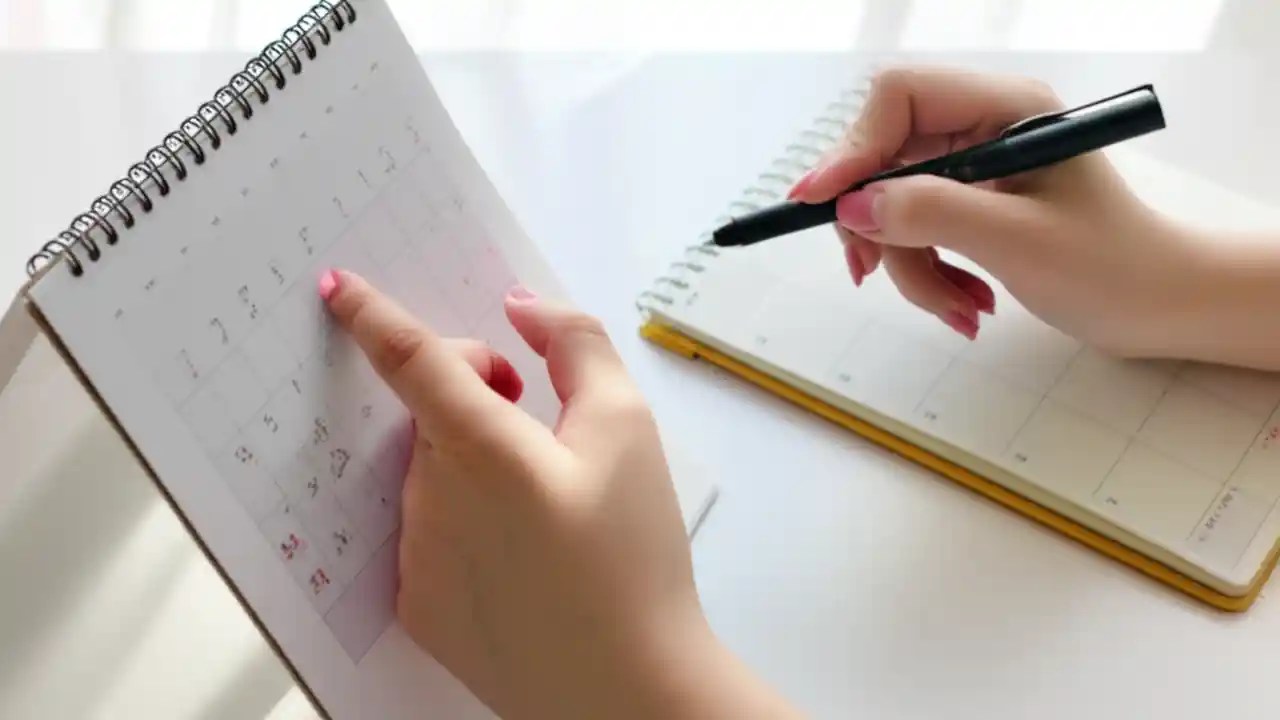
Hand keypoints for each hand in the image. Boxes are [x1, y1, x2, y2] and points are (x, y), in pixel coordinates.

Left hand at [321, 271, 799, 718]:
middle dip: (477, 399)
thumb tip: (521, 308)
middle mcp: (430, 497)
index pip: (409, 358)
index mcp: (480, 446)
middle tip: (539, 423)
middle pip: (433, 415)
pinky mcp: (416, 604)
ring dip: (472, 464)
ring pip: (432, 475)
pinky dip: (462, 522)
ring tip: (544, 508)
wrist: (626, 687)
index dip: (370, 312)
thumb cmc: (634, 557)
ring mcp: (414, 555)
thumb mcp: (629, 425)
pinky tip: (519, 555)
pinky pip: (426, 533)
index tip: (336, 288)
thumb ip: (575, 344)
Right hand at [790, 67, 1201, 357]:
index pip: (898, 97)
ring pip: (893, 205)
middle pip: (884, 157)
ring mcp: (973, 164)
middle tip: (873, 275)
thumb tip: (851, 208)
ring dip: (912, 266)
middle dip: (882, 226)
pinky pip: (914, 231)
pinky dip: (927, 273)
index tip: (819, 205)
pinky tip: (966, 305)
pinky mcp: (968, 201)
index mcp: (1004, 107)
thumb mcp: (1017, 241)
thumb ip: (932, 214)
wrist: (1156, 306)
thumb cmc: (1109, 267)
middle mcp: (982, 124)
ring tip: (961, 311)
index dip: (852, 147)